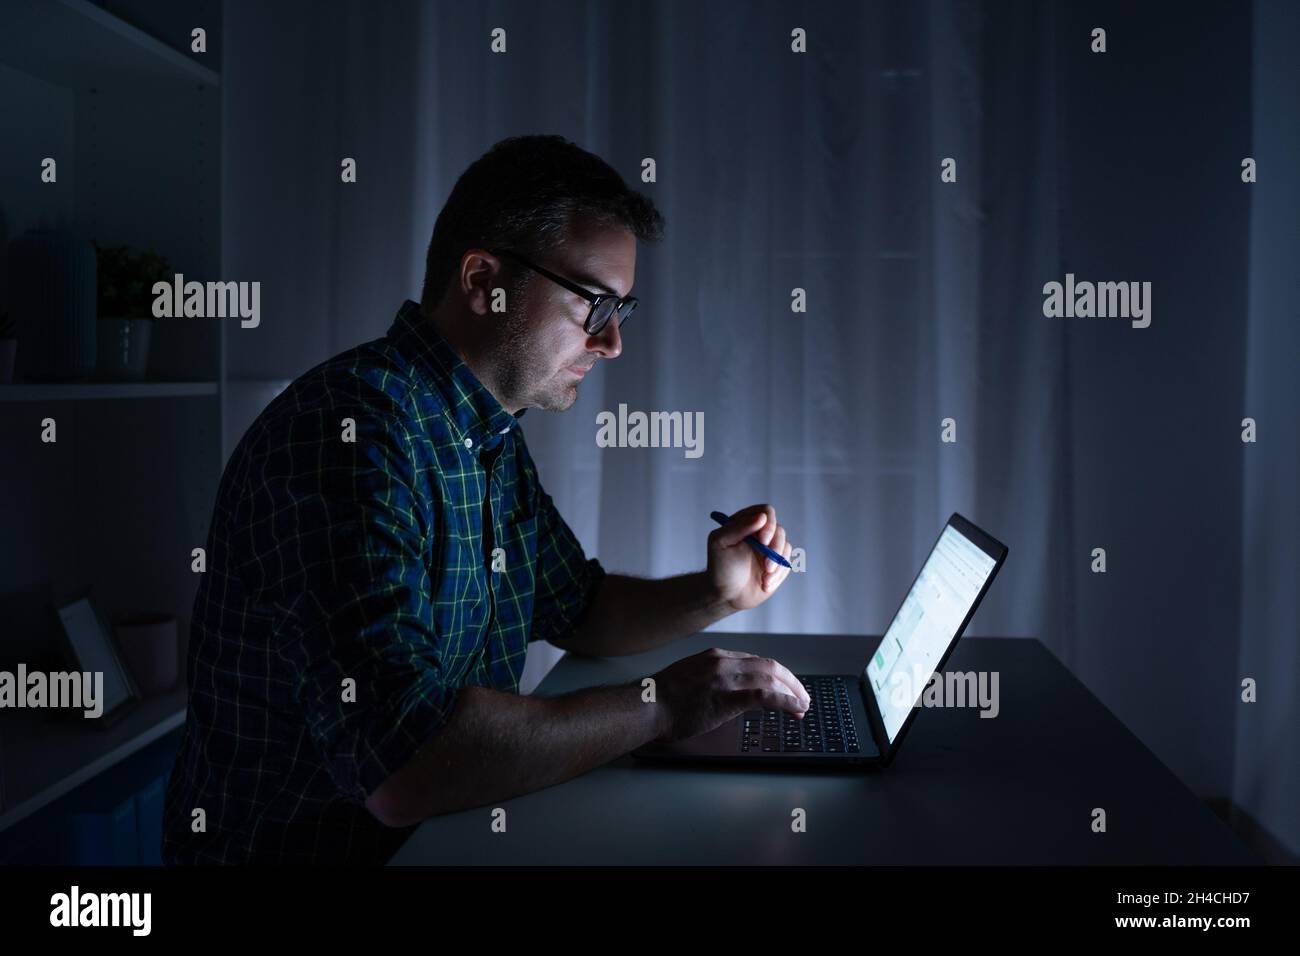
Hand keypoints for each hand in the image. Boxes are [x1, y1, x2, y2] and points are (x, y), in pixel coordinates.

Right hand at [650, 646, 809, 741]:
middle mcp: (723, 661)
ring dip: (793, 693)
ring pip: (772, 677)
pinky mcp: (728, 697)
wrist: (646, 707)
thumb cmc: (661, 700)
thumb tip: (725, 694)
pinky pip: (766, 695)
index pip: (755, 660)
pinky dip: (786, 701)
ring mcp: (726, 677)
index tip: (784, 686)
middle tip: (802, 696)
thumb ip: (710, 680)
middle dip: (791, 681)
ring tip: (802, 706)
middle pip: (769, 665)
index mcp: (714, 656)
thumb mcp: (688, 679)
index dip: (775, 674)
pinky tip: (795, 709)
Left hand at [706, 504, 794, 611]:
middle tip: (767, 567)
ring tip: (764, 579)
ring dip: (777, 565)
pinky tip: (765, 585)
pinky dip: (778, 575)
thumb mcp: (721, 543)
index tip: (763, 541)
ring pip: (786, 546)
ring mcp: (770, 548)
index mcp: (745, 523)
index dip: (768, 524)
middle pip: (779, 530)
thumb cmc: (720, 568)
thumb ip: (738, 527)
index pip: (765, 512)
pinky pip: (787, 563)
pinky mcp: (778, 563)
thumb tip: (762, 516)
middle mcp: (760, 533)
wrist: (727, 596)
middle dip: (775, 549)